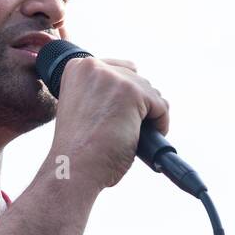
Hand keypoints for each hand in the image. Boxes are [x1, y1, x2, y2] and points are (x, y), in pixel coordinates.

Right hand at [46, 55, 168, 191]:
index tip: (123, 115)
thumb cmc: (79, 149)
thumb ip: (102, 93)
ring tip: (135, 135)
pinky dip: (160, 124)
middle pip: (136, 78)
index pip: (118, 70)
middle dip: (139, 105)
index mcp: (77, 67)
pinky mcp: (131, 92)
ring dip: (149, 114)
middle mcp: (93, 66)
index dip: (126, 94)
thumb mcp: (84, 108)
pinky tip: (145, 138)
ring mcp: (112, 77)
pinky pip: (161, 105)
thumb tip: (135, 94)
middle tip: (131, 129)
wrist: (74, 169)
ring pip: (150, 91)